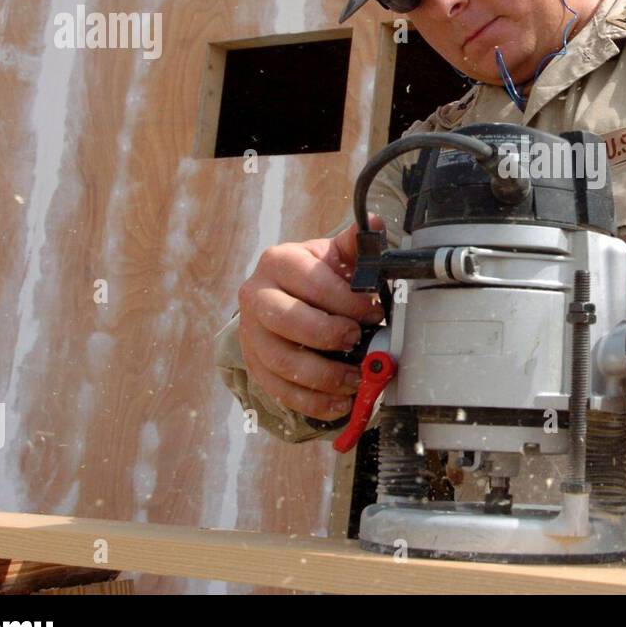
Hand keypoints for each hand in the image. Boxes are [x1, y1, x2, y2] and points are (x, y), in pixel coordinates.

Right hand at [236, 215, 385, 421]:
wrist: (283, 294)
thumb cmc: (315, 275)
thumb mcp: (332, 255)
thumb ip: (354, 244)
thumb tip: (373, 224)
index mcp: (278, 262)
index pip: (311, 281)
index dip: (346, 300)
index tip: (374, 312)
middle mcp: (256, 296)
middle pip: (288, 321)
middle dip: (329, 335)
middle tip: (359, 341)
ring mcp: (251, 334)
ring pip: (282, 362)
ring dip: (324, 376)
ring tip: (355, 378)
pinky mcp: (254, 365)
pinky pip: (279, 390)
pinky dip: (312, 402)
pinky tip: (339, 402)